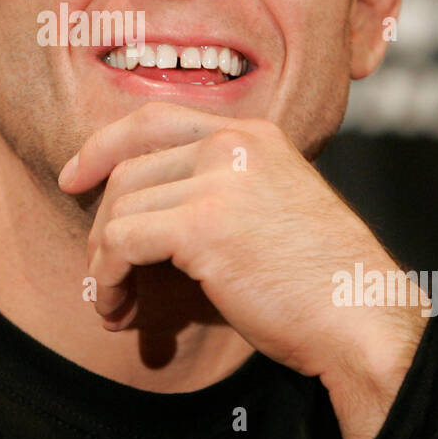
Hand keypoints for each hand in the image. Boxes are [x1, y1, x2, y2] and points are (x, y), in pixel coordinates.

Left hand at [58, 101, 428, 438]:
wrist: (362, 319)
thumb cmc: (321, 285)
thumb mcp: (273, 211)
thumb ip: (222, 193)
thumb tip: (144, 216)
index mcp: (254, 136)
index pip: (156, 118)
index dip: (105, 146)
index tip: (75, 177)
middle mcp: (234, 145)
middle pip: (128, 168)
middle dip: (101, 225)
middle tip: (102, 274)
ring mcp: (219, 179)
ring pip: (120, 208)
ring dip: (103, 263)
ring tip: (115, 304)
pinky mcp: (203, 224)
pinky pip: (122, 241)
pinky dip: (109, 277)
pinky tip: (121, 307)